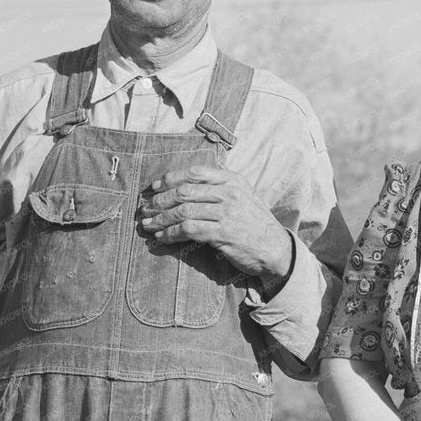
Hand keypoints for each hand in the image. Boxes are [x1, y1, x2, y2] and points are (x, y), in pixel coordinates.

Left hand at [138, 166, 290, 281]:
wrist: (275, 248)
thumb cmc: (254, 223)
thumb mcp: (243, 197)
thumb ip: (220, 188)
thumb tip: (185, 187)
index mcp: (233, 180)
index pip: (196, 173)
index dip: (171, 179)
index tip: (155, 187)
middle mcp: (230, 193)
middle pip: (185, 192)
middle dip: (160, 201)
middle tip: (145, 209)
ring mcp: (227, 213)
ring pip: (184, 211)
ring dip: (161, 219)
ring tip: (148, 224)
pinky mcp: (223, 233)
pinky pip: (189, 230)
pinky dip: (171, 234)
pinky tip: (162, 237)